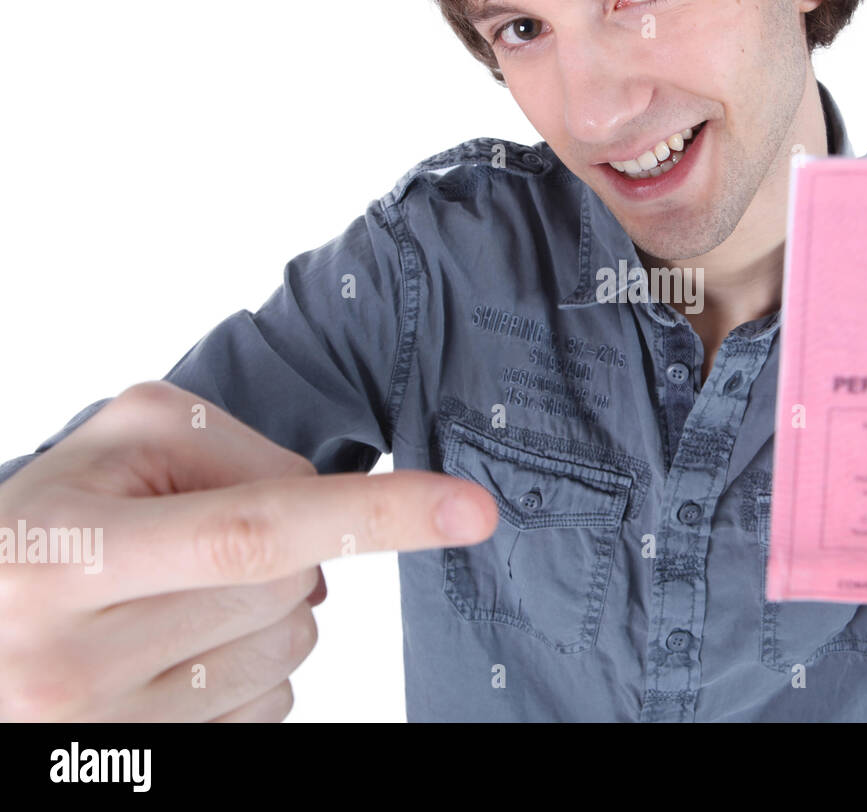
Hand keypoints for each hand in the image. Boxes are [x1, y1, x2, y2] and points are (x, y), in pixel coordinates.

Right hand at [0, 380, 496, 720]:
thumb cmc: (41, 532)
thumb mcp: (112, 446)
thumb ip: (227, 448)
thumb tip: (324, 503)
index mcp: (67, 557)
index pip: (255, 530)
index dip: (374, 516)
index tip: (470, 510)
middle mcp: (75, 660)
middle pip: (286, 592)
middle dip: (286, 555)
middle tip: (204, 546)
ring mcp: (106, 736)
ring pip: (288, 657)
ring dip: (267, 616)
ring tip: (176, 601)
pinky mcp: (143, 774)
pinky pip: (268, 713)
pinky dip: (250, 671)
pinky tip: (176, 654)